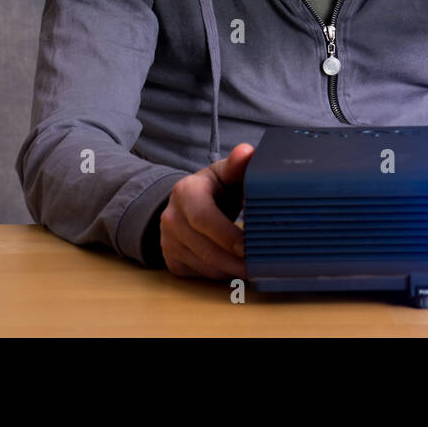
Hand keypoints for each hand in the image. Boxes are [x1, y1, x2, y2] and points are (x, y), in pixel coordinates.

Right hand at [159, 142, 253, 278]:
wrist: (187, 202)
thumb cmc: (214, 187)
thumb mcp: (224, 172)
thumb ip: (237, 164)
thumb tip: (247, 152)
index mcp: (185, 192)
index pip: (204, 218)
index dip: (227, 235)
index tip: (250, 247)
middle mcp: (171, 217)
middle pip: (205, 248)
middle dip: (234, 261)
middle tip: (260, 266)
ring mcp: (168, 240)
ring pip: (203, 266)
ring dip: (230, 271)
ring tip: (253, 270)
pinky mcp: (171, 259)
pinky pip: (198, 274)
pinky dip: (219, 275)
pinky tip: (235, 270)